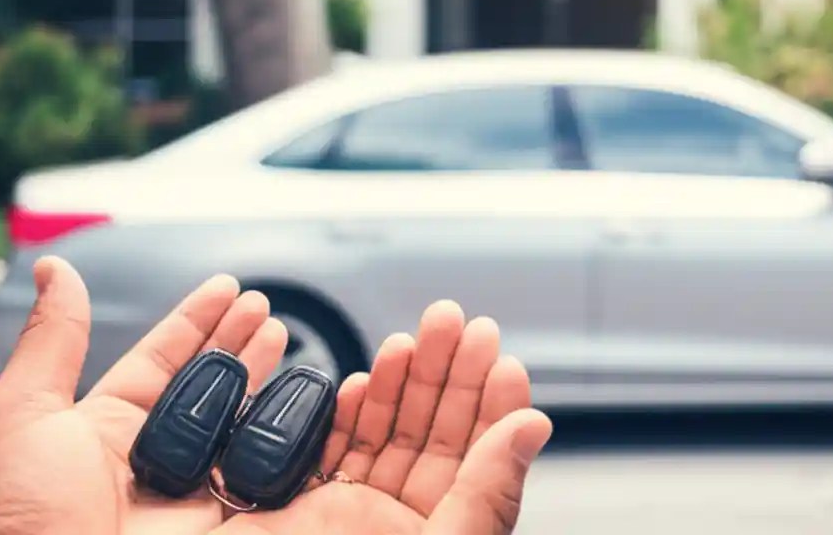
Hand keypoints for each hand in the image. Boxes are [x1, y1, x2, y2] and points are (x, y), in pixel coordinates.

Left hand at [0, 257, 288, 534]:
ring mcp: (193, 492)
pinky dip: (289, 435)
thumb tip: (53, 269)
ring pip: (242, 421)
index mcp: (105, 427)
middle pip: (210, 385)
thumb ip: (52, 341)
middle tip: (266, 307)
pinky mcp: (230, 523)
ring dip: (267, 378)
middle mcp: (154, 457)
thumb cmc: (20, 519)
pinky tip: (303, 400)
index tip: (228, 287)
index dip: (196, 320)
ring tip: (281, 334)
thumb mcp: (23, 417)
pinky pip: (267, 472)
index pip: (162, 360)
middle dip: (240, 341)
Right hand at [215, 301, 552, 534]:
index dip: (493, 405)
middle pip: (434, 436)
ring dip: (398, 384)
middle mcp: (401, 527)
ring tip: (411, 339)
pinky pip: (327, 455)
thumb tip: (535, 425)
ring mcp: (350, 519)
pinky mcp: (298, 514)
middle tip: (454, 319)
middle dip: (446, 374)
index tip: (501, 356)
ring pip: (384, 437)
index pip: (480, 461)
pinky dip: (342, 417)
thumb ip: (487, 495)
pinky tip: (358, 385)